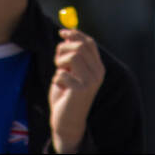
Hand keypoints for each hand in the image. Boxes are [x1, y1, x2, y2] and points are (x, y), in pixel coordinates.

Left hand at [49, 28, 105, 152]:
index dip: (75, 34)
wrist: (68, 121)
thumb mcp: (70, 71)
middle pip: (80, 47)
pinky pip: (62, 74)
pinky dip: (56, 78)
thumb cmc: (67, 94)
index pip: (89, 43)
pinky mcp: (80, 91)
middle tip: (57, 60)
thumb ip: (71, 55)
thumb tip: (67, 33)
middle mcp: (98, 74)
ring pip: (72, 57)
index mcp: (97, 67)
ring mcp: (90, 82)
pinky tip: (60, 87)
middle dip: (63, 49)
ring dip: (59, 62)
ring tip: (59, 73)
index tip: (62, 32)